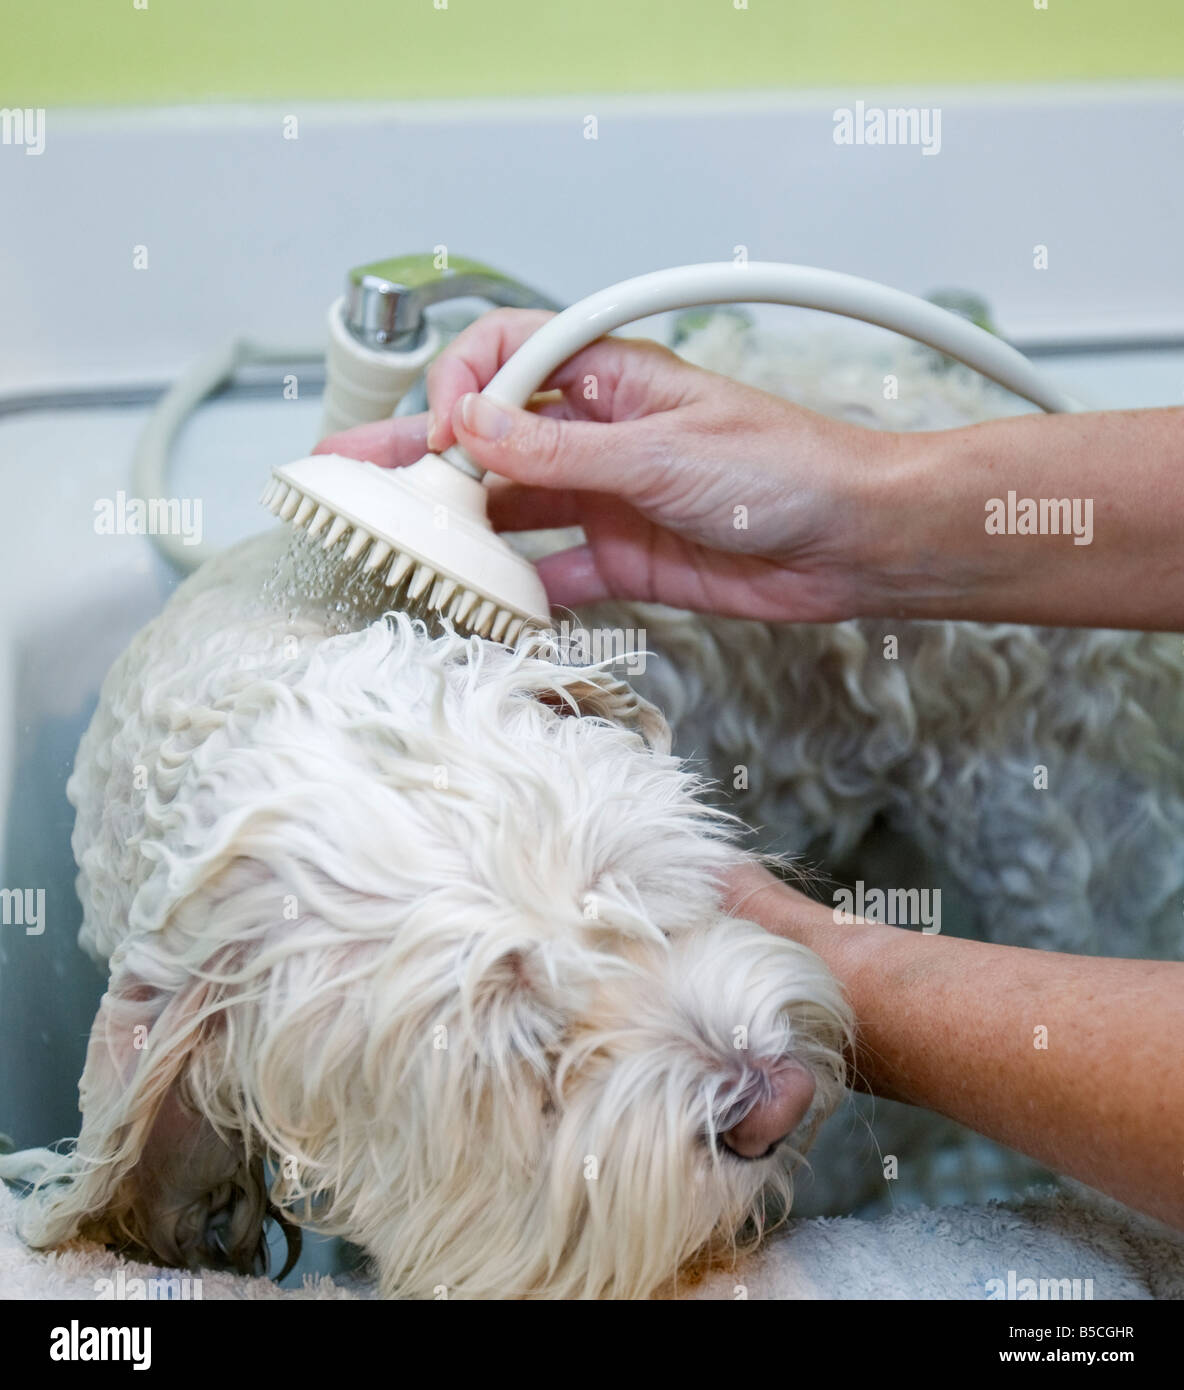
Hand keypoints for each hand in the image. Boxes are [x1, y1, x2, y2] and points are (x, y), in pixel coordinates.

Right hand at [316, 309, 899, 621]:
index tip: (447, 432)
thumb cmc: (784, 468)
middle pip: (487, 439)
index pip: (505, 357)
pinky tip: (474, 601)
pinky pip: (551, 573)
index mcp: (608, 379)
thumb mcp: (661, 452)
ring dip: (454, 527)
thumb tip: (470, 428)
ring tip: (389, 545)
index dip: (462, 387)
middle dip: (418, 456)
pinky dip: (515, 589)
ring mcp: (604, 498)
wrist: (851, 543)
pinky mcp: (622, 559)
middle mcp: (597, 436)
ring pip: (509, 509)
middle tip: (345, 477)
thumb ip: (559, 451)